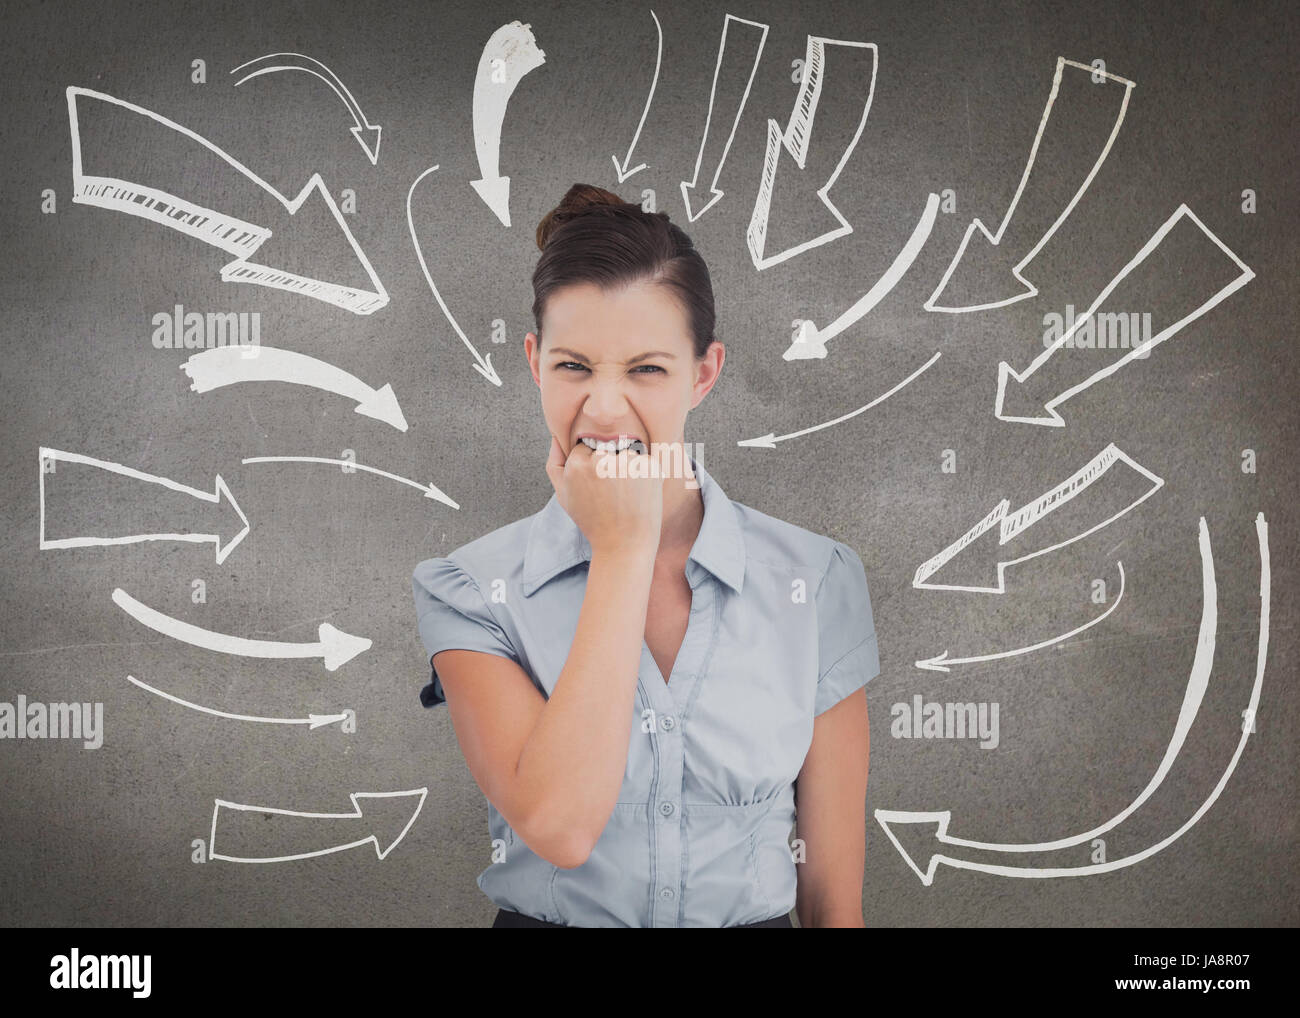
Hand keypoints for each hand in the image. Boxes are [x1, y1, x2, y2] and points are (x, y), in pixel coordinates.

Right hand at [545, 435, 662, 556]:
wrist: (624, 545)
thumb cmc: (592, 521)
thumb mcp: (564, 496)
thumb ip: (555, 464)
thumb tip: (556, 436)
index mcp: (578, 464)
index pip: (585, 448)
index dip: (592, 468)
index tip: (596, 488)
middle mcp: (602, 460)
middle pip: (606, 447)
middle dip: (609, 465)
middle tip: (612, 494)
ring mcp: (628, 462)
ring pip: (626, 452)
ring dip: (628, 468)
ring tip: (626, 495)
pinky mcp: (650, 467)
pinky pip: (645, 460)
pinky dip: (644, 474)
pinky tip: (639, 495)